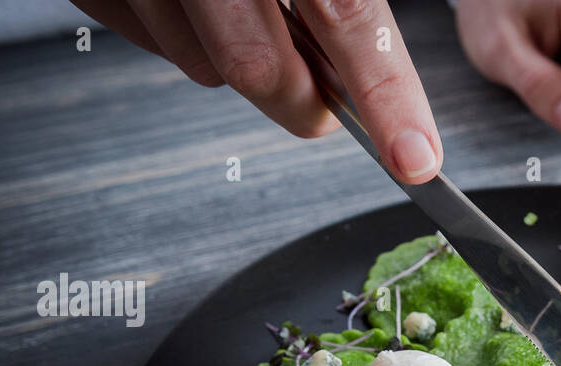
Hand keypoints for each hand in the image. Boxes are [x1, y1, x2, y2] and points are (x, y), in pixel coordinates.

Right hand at [72, 0, 442, 182]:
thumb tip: (372, 58)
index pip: (346, 13)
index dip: (386, 94)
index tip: (413, 155)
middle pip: (258, 66)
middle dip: (300, 99)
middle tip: (324, 100)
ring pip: (202, 65)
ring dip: (234, 59)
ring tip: (245, 6)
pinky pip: (146, 37)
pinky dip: (179, 33)